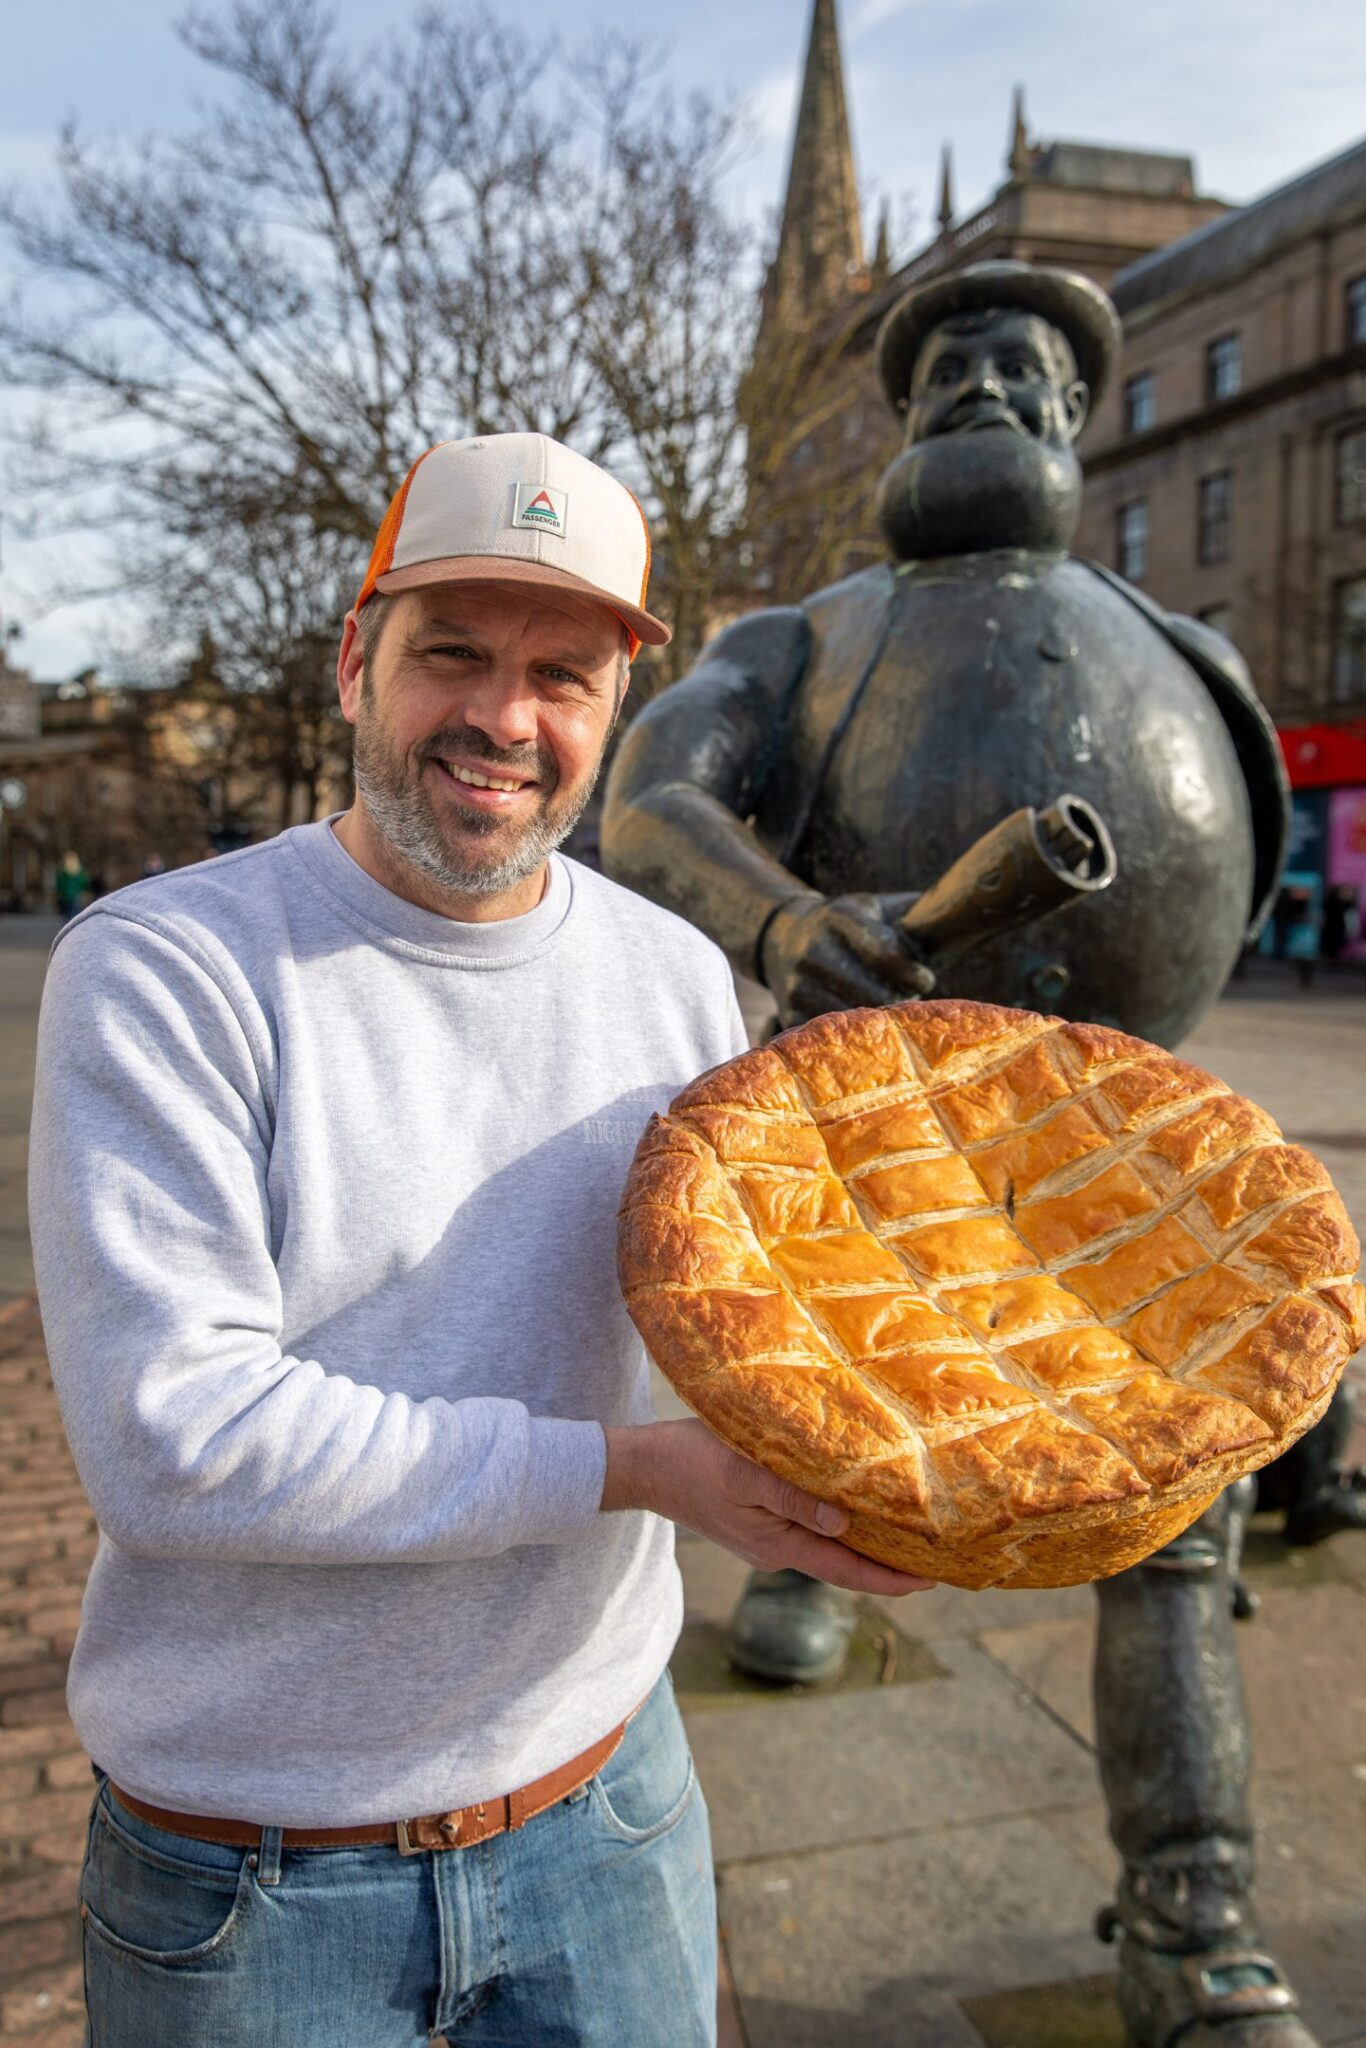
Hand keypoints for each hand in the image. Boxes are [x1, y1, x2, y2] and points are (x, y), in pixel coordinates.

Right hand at [601, 1419, 933, 1595]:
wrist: (642, 1466)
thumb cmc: (692, 1462)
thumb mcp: (745, 1475)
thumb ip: (793, 1498)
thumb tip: (843, 1522)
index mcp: (778, 1545)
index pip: (846, 1570)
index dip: (891, 1579)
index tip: (933, 1582)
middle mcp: (778, 1548)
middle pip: (843, 1562)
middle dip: (888, 1562)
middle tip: (938, 1555)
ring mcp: (766, 1535)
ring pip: (828, 1544)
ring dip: (866, 1540)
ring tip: (909, 1531)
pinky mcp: (757, 1517)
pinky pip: (810, 1525)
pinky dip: (840, 1521)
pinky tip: (856, 1504)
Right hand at [760, 892, 934, 1028]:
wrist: (783, 937)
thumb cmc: (853, 925)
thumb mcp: (878, 908)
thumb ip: (916, 914)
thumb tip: (967, 916)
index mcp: (840, 915)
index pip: (884, 951)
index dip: (912, 973)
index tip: (927, 979)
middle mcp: (813, 947)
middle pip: (871, 992)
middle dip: (899, 1000)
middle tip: (910, 1000)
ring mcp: (797, 981)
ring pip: (854, 1016)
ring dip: (880, 1021)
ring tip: (891, 1012)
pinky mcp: (790, 1010)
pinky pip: (833, 1035)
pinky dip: (856, 1035)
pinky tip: (867, 1026)